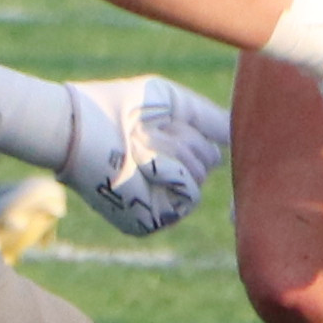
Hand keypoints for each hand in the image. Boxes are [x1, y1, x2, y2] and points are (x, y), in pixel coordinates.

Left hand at [59, 75, 229, 236]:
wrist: (85, 125)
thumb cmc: (119, 107)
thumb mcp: (173, 102)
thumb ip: (209, 117)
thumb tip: (237, 132)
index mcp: (168, 160)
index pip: (209, 151)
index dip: (192, 134)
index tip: (162, 124)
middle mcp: (165, 183)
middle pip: (209, 161)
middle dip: (182, 140)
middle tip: (144, 133)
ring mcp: (159, 204)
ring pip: (201, 176)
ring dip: (172, 152)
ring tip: (137, 147)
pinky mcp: (151, 221)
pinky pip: (191, 193)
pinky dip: (170, 170)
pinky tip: (141, 163)